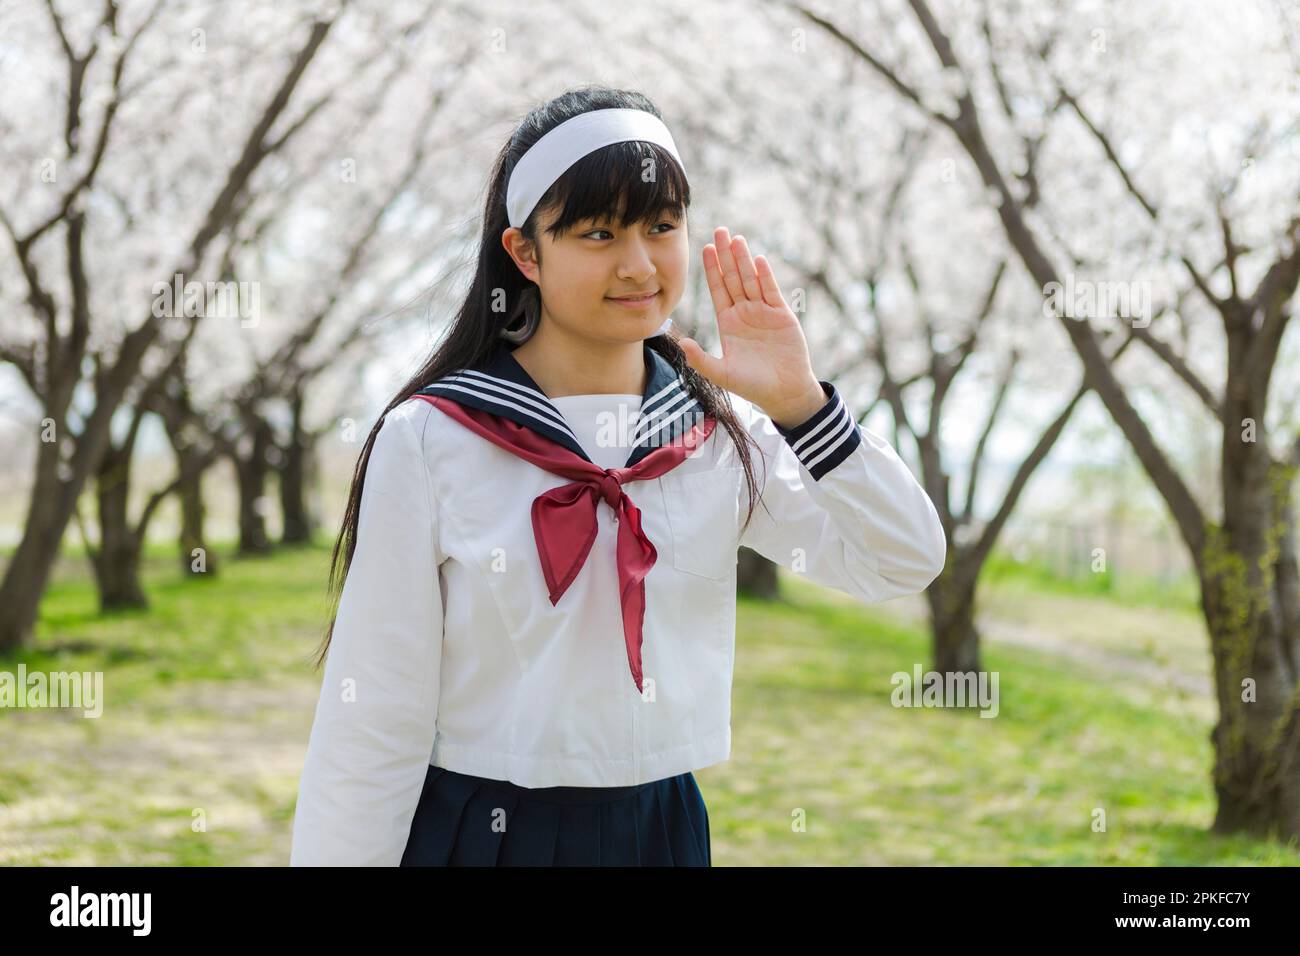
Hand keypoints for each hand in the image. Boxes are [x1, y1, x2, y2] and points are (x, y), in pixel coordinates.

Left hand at [679, 227, 826, 428]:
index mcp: (728, 322)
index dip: (711, 269)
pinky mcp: (782, 315)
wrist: (783, 393)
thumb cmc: (752, 385)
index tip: (705, 248)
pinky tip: (758, 260)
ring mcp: (764, 312)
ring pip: (751, 280)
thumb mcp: (721, 373)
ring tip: (736, 238)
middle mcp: (744, 312)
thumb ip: (701, 359)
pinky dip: (765, 276)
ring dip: (743, 259)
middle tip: (719, 230)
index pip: (717, 289)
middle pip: (733, 278)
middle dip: (726, 255)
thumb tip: (682, 343)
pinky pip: (771, 292)